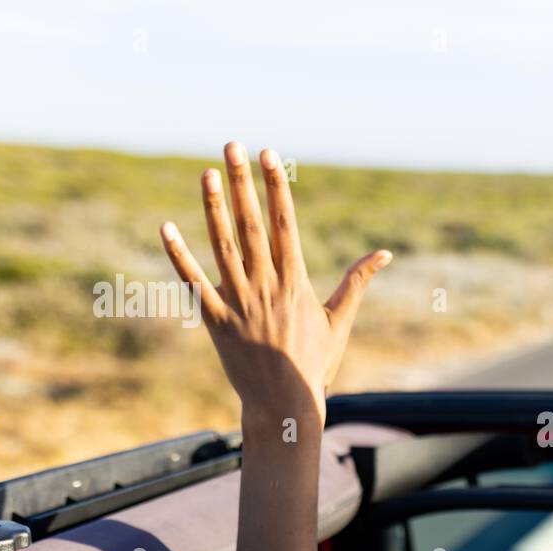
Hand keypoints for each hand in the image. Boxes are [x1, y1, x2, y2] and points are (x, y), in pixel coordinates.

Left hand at [159, 141, 391, 427]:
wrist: (285, 402)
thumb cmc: (316, 362)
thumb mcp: (341, 320)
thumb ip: (357, 282)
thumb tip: (385, 253)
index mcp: (296, 281)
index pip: (284, 223)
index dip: (276, 186)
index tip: (270, 156)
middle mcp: (266, 285)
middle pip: (252, 223)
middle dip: (242, 182)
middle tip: (233, 145)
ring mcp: (238, 301)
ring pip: (222, 244)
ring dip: (213, 206)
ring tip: (208, 172)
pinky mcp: (215, 319)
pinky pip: (193, 281)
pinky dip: (178, 254)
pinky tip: (167, 226)